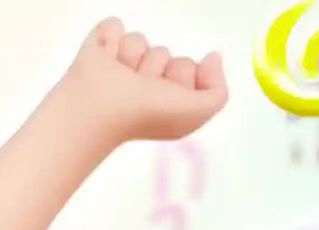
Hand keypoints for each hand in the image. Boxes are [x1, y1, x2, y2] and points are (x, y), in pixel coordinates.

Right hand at [56, 18, 227, 144]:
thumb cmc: (147, 114)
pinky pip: (114, 26)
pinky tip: (104, 61)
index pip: (188, 66)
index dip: (182, 77)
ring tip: (119, 78)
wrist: (100, 106)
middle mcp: (144, 82)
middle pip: (165, 52)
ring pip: (140, 40)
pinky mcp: (102, 45)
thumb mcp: (197, 112)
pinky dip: (108, 40)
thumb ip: (217, 90)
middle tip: (141, 87)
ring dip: (130, 58)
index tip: (169, 94)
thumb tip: (213, 57)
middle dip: (154, 68)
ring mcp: (121, 64)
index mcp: (166, 97)